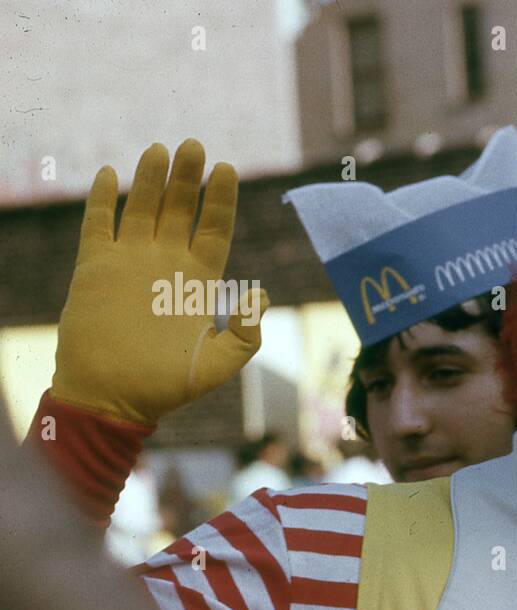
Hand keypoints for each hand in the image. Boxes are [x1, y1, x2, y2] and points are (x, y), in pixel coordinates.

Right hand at [50, 139, 264, 425]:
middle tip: (193, 145)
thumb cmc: (167, 386)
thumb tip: (261, 293)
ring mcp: (130, 263)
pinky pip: (98, 225)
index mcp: (199, 281)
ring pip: (141, 209)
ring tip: (160, 149)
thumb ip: (246, 331)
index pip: (214, 229)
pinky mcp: (95, 268)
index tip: (227, 169)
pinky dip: (102, 200)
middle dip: (187, 178)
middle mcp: (166, 264)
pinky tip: (111, 174)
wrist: (113, 398)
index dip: (220, 199)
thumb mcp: (220, 362)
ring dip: (150, 179)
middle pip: (179, 210)